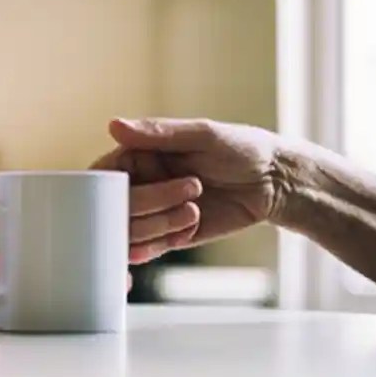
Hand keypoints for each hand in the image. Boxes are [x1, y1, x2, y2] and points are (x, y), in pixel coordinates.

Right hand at [91, 118, 283, 262]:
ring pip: (129, 232)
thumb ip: (158, 134)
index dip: (106, 186)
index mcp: (139, 155)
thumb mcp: (202, 134)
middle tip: (192, 188)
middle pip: (115, 208)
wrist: (273, 183)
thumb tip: (113, 125)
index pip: (102, 175)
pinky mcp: (167, 237)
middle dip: (150, 202)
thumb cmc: (240, 148)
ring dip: (160, 224)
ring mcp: (152, 213)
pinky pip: (147, 250)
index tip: (128, 186)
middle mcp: (140, 185)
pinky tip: (190, 227)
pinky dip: (164, 242)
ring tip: (195, 209)